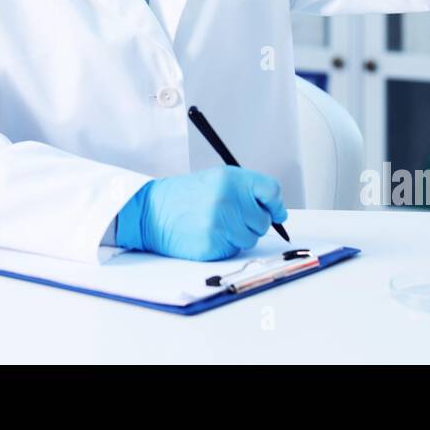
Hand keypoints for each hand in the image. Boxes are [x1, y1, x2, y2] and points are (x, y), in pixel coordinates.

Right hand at [115, 167, 287, 260]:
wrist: (152, 212)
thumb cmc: (185, 197)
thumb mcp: (216, 180)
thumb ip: (247, 190)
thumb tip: (278, 212)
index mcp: (231, 179)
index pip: (271, 191)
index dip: (275, 204)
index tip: (275, 211)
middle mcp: (229, 199)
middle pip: (264, 219)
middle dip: (251, 221)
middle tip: (228, 216)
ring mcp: (221, 223)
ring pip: (251, 238)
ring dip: (238, 235)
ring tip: (215, 224)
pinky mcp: (214, 244)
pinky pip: (235, 250)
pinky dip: (225, 246)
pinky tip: (207, 235)